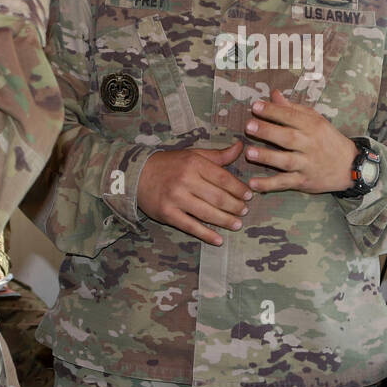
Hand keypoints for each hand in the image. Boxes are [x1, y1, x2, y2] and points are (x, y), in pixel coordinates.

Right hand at [137, 141, 253, 246]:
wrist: (136, 175)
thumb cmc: (169, 164)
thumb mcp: (193, 154)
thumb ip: (218, 155)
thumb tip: (240, 147)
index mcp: (194, 163)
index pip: (223, 178)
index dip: (238, 188)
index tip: (249, 195)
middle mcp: (185, 180)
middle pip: (217, 197)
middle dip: (235, 206)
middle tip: (245, 211)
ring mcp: (176, 198)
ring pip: (207, 213)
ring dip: (225, 221)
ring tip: (237, 224)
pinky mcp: (167, 214)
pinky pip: (191, 226)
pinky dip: (206, 234)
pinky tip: (219, 239)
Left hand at [243, 89, 357, 194]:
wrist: (350, 166)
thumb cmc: (328, 140)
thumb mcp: (316, 120)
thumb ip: (293, 109)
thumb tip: (274, 94)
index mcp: (313, 126)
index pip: (292, 117)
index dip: (273, 111)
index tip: (255, 106)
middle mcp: (310, 145)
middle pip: (288, 138)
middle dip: (268, 132)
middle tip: (249, 126)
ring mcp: (307, 164)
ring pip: (286, 161)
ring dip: (267, 157)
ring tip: (249, 153)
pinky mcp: (304, 181)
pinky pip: (285, 183)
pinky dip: (269, 185)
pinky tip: (253, 183)